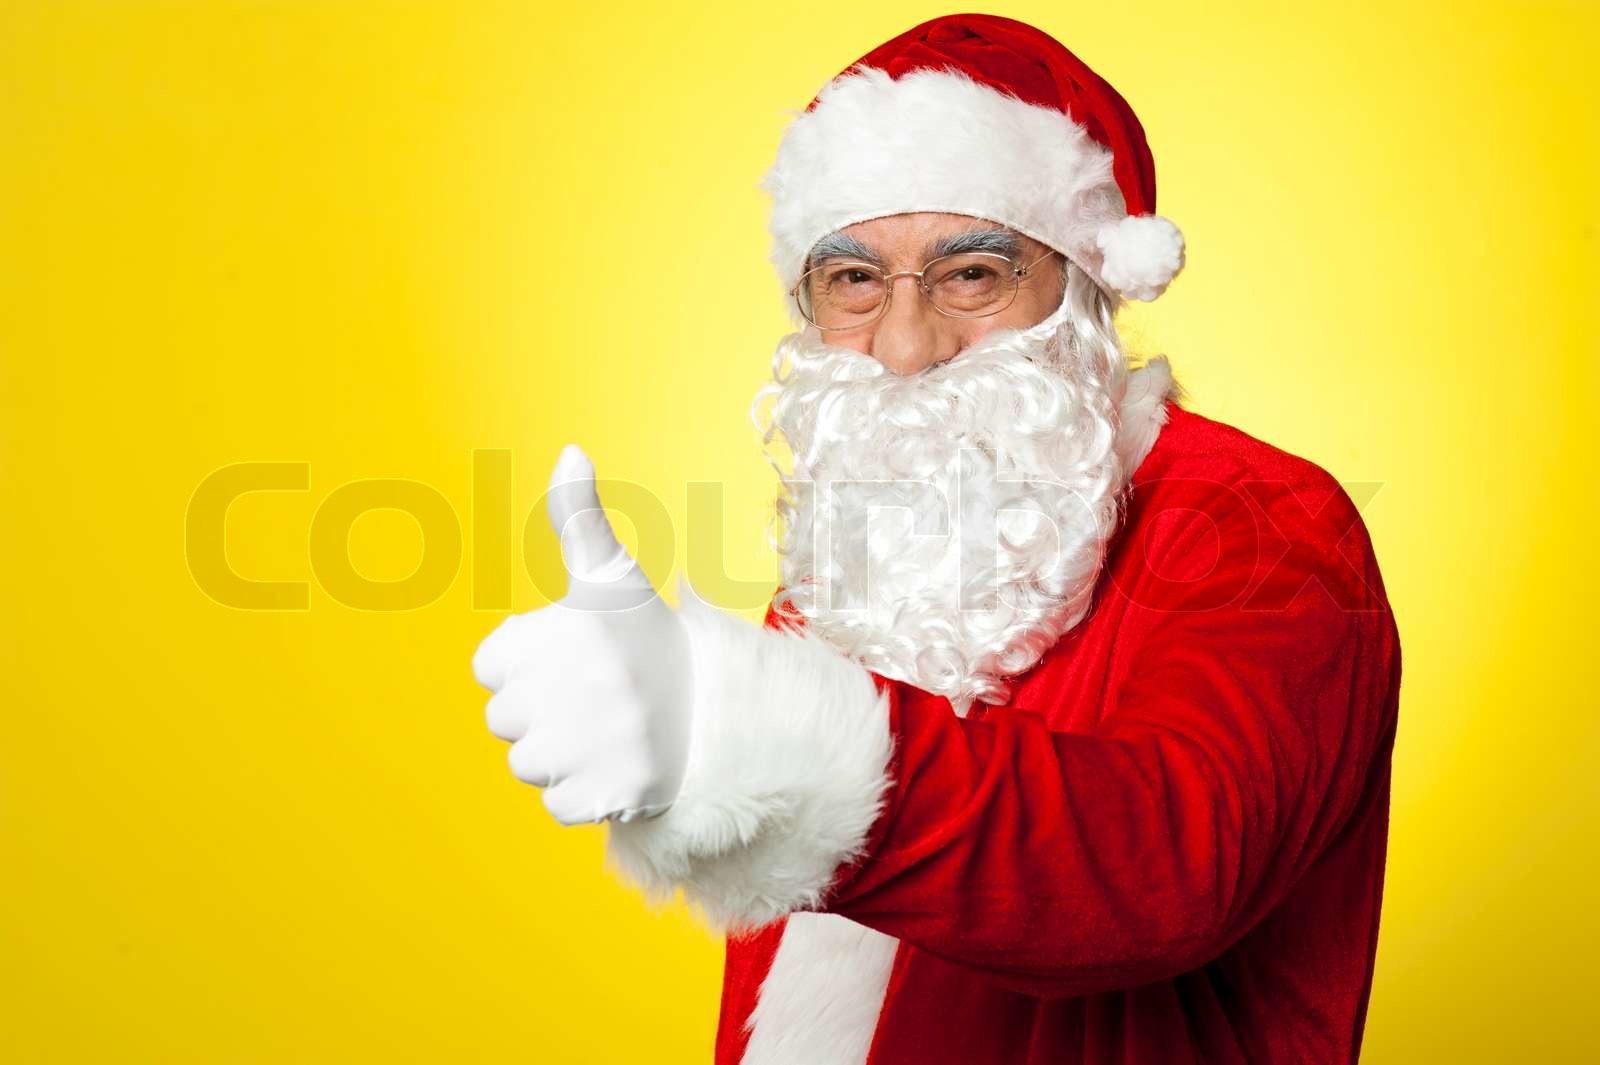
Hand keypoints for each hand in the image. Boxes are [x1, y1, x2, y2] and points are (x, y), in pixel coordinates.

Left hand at [471, 445, 692, 825]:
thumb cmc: (650, 640)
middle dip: (545, 711)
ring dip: (562, 754)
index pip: (491, 667)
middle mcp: (566, 691)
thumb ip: (578, 516)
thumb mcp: (612, 576)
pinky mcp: (602, 796)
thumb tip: (570, 451)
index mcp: (558, 634)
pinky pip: (558, 803)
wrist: (722, 713)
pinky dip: (585, 792)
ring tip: (611, 729)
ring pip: (527, 763)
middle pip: (504, 719)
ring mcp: (585, 747)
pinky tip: (621, 763)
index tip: (579, 658)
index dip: (531, 664)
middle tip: (600, 695)